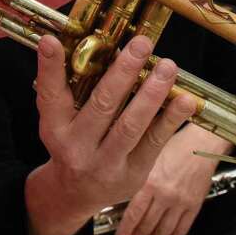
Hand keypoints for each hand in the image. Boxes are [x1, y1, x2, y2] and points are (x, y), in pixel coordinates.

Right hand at [24, 34, 196, 234]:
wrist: (77, 193)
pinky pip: (154, 142)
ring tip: (167, 66)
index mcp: (54, 128)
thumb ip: (74, 87)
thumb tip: (104, 45)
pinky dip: (171, 119)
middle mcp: (77, 147)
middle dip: (123, 72)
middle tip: (141, 44)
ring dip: (152, 93)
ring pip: (131, 125)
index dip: (50, 68)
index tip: (51, 41)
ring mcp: (105, 163)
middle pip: (102, 105)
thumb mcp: (62, 119)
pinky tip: (185, 99)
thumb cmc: (74, 142)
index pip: (50, 94)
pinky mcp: (132, 174)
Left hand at [112, 123, 230, 234]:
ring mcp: (180, 202)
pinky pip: (182, 230)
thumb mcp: (148, 157)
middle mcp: (165, 195)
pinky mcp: (194, 205)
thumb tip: (119, 195)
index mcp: (150, 182)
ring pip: (163, 232)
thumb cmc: (176, 145)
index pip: (133, 216)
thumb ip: (137, 178)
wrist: (202, 143)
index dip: (124, 233)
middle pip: (146, 227)